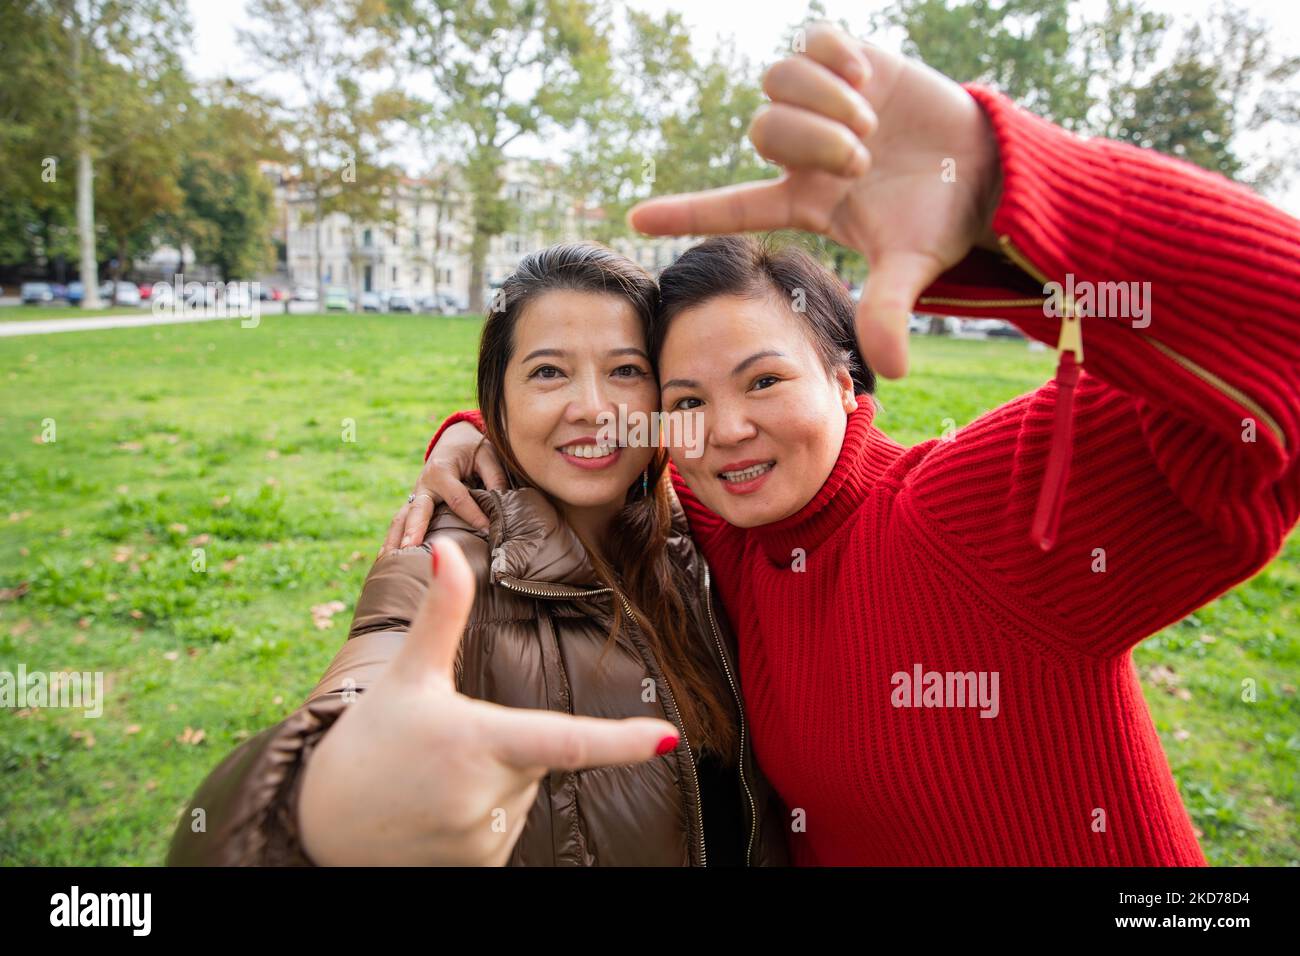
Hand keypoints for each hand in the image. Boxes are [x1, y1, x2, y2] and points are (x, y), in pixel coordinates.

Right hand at [297, 536, 679, 865]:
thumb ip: (440, 613)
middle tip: (444, 746)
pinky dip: (482, 814)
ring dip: (493, 781)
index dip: (620, 742)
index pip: (564, 743)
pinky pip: (505, 827)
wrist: (318, 824)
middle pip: (537, 758)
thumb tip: (446, 547)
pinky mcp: (479, 867)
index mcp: (476, 741)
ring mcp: (482, 839)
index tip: (667, 738)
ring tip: (431, 781)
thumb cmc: (368, 740)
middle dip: (506, 744)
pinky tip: (436, 811)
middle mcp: (485, 797)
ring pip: (521, 794)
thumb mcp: (407, 675)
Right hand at [380, 421, 506, 556]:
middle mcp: (423, 485)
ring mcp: (415, 497)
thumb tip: (502, 505)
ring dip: (395, 540)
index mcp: (442, 471)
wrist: (453, 441)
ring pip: (401, 520)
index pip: (458, 499)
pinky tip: (386, 561)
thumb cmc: (473, 450)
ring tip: (390, 563)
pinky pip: (400, 524)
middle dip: (414, 530)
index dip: (473, 515)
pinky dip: (393, 541)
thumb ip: (495, 478)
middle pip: (417, 511)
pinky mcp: (413, 506)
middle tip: (410, 549)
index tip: (486, 531)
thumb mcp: (487, 455)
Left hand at [627, 23, 1003, 378]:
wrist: (988, 167)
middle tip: (861, 160)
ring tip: (870, 122)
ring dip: (826, 104)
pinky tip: (868, 78)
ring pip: (776, 83)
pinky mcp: (849, 60)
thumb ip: (888, 310)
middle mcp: (802, 151)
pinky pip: (812, 42)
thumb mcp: (910, 266)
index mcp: (805, 200)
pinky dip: (836, 59)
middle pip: (761, 129)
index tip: (634, 220)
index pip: (732, 206)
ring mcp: (822, 103)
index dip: (684, 212)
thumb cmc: (941, 219)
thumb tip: (894, 373)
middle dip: (813, 143)